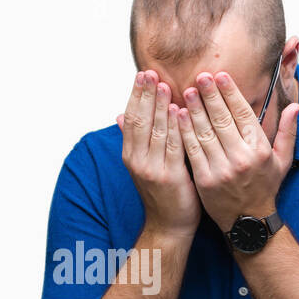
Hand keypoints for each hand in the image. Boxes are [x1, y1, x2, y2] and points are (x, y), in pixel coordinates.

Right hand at [117, 71, 200, 236]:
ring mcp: (152, 169)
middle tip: (150, 72)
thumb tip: (119, 115)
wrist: (169, 226)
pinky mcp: (169, 177)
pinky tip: (178, 111)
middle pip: (140, 121)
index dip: (136, 96)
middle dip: (145, 95)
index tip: (142, 75)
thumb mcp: (144, 165)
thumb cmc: (163, 194)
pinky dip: (175, 128)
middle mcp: (137, 160)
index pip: (132, 118)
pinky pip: (173, 147)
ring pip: (155, 131)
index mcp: (131, 154)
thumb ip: (135, 140)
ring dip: (159, 107)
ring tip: (164, 85)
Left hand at [175, 71, 298, 233]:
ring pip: (204, 131)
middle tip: (200, 76)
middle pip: (222, 119)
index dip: (230, 93)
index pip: (243, 114)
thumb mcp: (283, 161)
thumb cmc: (265, 188)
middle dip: (210, 95)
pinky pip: (192, 149)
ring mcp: (222, 169)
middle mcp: (242, 158)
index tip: (220, 76)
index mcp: (260, 150)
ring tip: (187, 91)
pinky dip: (184, 130)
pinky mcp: (205, 179)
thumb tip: (296, 106)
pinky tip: (178, 115)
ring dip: (194, 109)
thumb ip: (288, 132)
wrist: (249, 222)